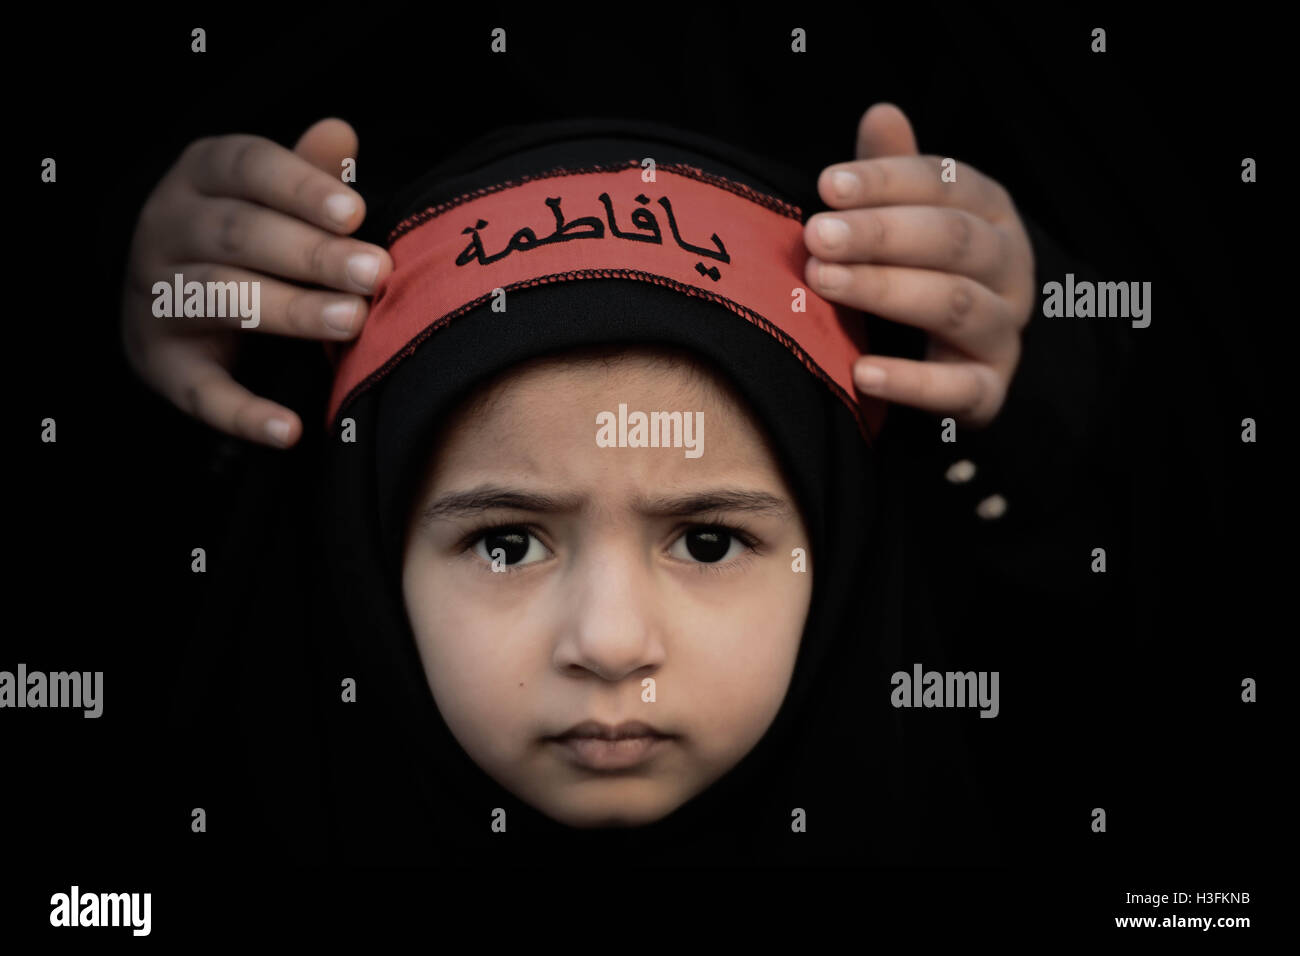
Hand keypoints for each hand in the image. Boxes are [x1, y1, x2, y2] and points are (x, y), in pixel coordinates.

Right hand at [120, 118, 393, 446]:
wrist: (165, 299)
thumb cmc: (244, 236)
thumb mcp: (270, 197)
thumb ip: (306, 173)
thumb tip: (340, 132)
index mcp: (198, 178)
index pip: (247, 168)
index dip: (300, 188)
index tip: (355, 211)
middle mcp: (165, 232)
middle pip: (240, 237)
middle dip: (312, 255)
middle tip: (375, 271)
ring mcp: (158, 300)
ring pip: (224, 301)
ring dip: (291, 312)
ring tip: (353, 321)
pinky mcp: (163, 365)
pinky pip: (202, 393)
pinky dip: (245, 414)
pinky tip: (290, 430)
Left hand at [804, 103, 1035, 428]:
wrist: (955, 359)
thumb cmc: (919, 271)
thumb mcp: (907, 217)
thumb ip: (891, 172)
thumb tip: (882, 111)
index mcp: (991, 213)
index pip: (945, 184)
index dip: (886, 181)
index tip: (826, 185)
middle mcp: (1010, 267)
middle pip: (952, 240)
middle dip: (880, 234)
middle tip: (816, 236)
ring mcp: (1004, 332)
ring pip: (955, 306)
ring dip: (885, 291)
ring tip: (824, 282)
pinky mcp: (989, 390)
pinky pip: (959, 390)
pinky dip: (911, 383)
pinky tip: (861, 372)